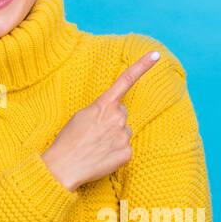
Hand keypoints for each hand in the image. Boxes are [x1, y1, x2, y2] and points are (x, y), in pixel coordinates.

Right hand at [41, 50, 160, 190]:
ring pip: (124, 132)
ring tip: (96, 147)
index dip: (143, 66)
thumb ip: (101, 110)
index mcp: (104, 104)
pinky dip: (116, 153)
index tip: (156, 55)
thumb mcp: (81, 115)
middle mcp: (118, 117)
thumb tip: (114, 116)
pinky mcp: (128, 153)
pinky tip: (102, 157)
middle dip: (111, 121)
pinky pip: (125, 149)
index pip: (126, 80)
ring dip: (113, 138)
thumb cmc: (68, 140)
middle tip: (94, 133)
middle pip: (121, 114)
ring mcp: (124, 135)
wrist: (64, 167)